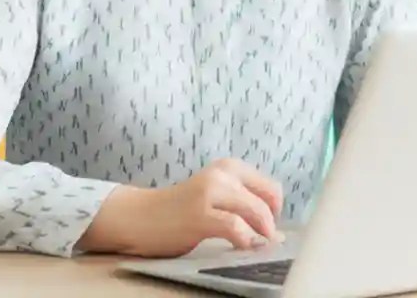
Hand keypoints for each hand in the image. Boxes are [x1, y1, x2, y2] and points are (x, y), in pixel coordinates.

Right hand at [78, 157, 283, 256]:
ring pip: (257, 212)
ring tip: (254, 248)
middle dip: (271, 226)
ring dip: (262, 235)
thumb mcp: (216, 196)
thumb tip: (275, 233)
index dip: (275, 212)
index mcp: (230, 167)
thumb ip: (242, 205)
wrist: (141, 216)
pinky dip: (245, 241)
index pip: (272, 188)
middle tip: (262, 243)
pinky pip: (236, 227)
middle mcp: (223, 174)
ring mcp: (211, 192)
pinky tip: (240, 249)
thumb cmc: (180, 211)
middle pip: (268, 200)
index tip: (265, 228)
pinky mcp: (200, 214)